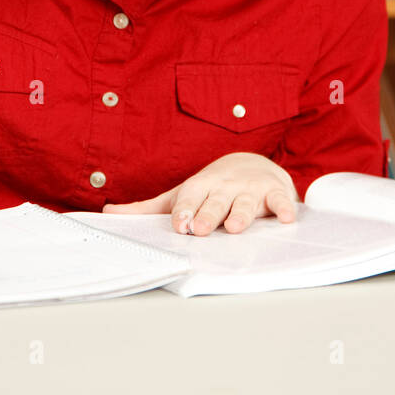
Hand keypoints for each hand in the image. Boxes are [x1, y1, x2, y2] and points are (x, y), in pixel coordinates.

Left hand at [103, 152, 297, 234]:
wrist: (253, 165)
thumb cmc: (212, 188)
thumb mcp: (182, 193)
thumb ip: (149, 208)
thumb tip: (108, 212)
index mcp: (200, 185)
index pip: (189, 197)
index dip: (183, 210)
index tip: (178, 225)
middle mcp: (224, 186)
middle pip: (215, 201)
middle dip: (207, 214)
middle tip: (200, 230)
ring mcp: (249, 189)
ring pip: (244, 203)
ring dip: (241, 214)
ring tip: (235, 228)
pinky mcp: (273, 193)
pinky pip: (279, 201)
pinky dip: (284, 208)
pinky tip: (286, 218)